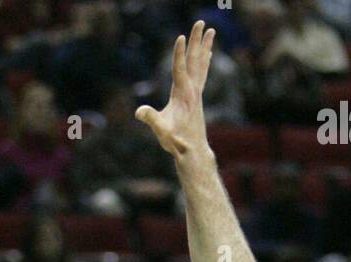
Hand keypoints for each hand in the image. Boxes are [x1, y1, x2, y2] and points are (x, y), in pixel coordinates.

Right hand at [136, 21, 214, 158]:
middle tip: (201, 22)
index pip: (180, 69)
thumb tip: (139, 112)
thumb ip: (151, 120)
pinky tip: (208, 54)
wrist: (194, 152)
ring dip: (205, 46)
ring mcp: (196, 92)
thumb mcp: (161, 131)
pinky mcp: (197, 97)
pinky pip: (202, 73)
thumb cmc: (177, 142)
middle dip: (197, 40)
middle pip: (195, 60)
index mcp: (182, 94)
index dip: (179, 53)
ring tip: (211, 31)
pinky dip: (204, 61)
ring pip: (201, 64)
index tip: (181, 36)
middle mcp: (192, 90)